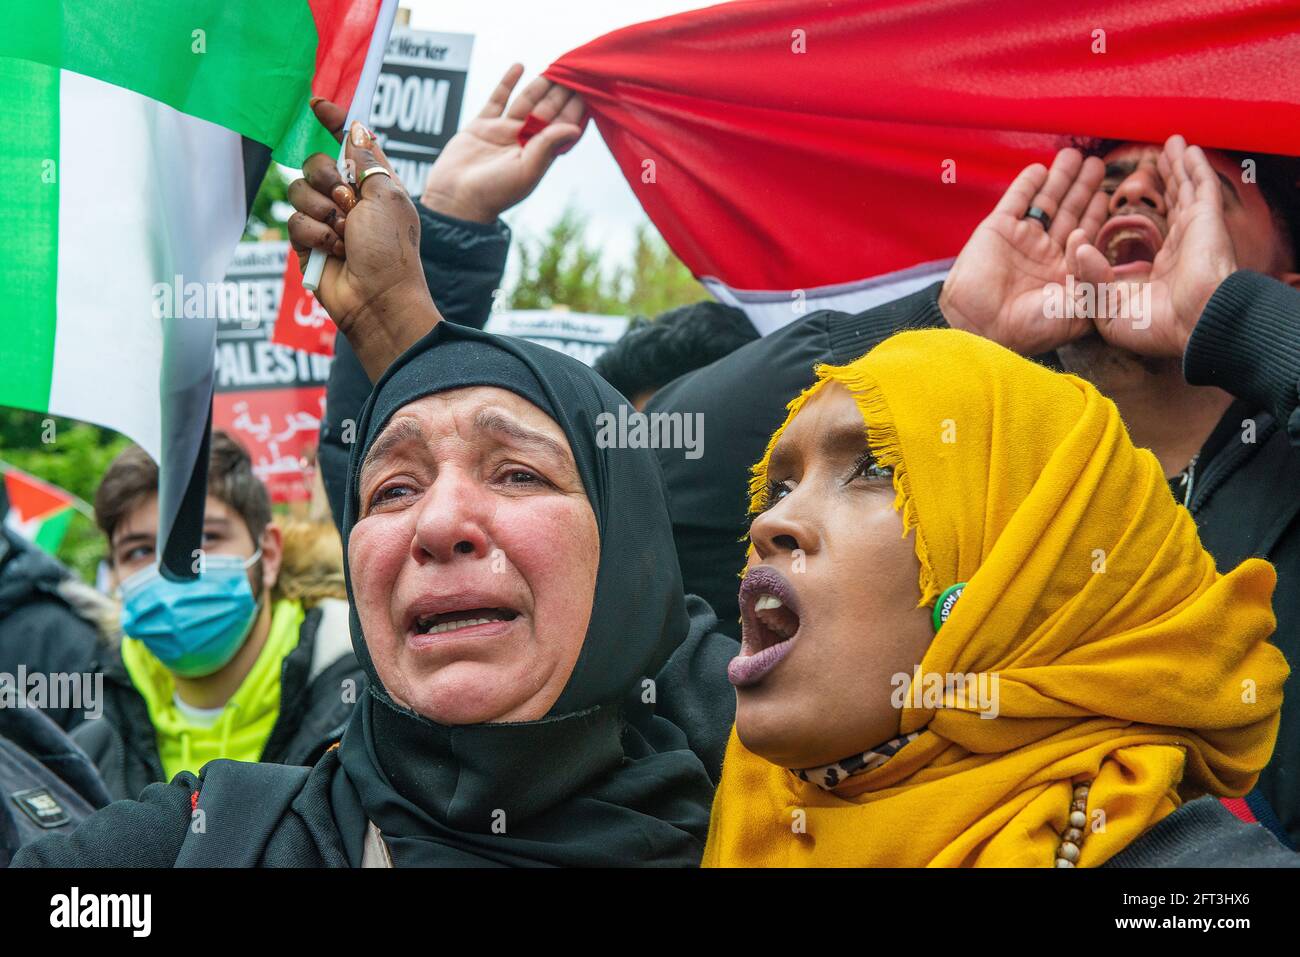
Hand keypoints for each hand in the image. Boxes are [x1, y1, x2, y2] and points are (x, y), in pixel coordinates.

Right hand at [288, 111, 440, 379]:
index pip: (348, 142)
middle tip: (346, 203)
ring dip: (322, 211)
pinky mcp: (307, 241)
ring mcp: (326, 220)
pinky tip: (331, 251)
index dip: (333, 122)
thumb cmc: (391, 250)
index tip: (317, 104)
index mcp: (374, 182)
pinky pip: (294, 221)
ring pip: (298, 190)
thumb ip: (367, 159)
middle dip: (327, 179)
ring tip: (342, 235)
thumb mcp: (386, 196)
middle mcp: (348, 198)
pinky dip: (314, 234)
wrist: (377, 299)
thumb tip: (357, 126)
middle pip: (314, 163)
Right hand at [419, 64, 586, 222]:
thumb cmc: (494, 192)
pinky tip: (520, 66)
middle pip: (547, 109)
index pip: (562, 125)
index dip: (575, 108)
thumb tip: (576, 127)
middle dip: (560, 92)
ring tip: (552, 68)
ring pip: (525, 101)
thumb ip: (548, 146)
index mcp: (538, 153)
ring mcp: (503, 131)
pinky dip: (508, 83)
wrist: (456, 199)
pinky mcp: (481, 126)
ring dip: (539, 85)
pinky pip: (497, 99)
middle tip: (574, 70)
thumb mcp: (526, 170)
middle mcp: (523, 140)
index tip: (589, 88)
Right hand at [939, 148, 1107, 355]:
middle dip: (1082, 187)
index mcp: (1065, 272)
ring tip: (1074, 155)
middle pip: (1068, 212)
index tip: (1107, 191)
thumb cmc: (1031, 328)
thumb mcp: (1079, 310)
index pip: (1086, 234)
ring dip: (1059, 178)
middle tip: (1095, 163)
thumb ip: (1094, 276)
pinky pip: (1016, 201)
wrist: (982, 328)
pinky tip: (1040, 168)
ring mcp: (1021, 240)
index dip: (1096, 212)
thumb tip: (1086, 237)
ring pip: (1045, 202)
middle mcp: (1044, 253)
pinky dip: (1027, 184)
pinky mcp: (998, 230)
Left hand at [1073, 135, 1236, 357]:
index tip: (1084, 210)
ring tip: (1168, 145)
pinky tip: (1185, 149)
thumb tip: (1077, 245)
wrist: (1194, 326)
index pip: (1122, 238)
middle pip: (1161, 205)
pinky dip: (1193, 166)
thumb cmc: (1151, 328)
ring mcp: (1189, 232)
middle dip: (1152, 182)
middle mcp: (1169, 249)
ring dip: (1174, 167)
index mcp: (1144, 273)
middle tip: (1143, 160)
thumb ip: (1088, 277)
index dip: (1104, 221)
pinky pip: (1199, 186)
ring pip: (1181, 190)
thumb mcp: (1104, 308)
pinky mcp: (1205, 219)